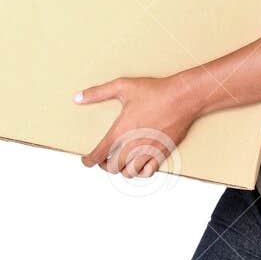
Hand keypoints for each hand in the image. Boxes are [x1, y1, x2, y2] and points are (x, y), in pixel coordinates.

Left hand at [76, 72, 200, 177]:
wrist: (183, 98)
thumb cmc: (154, 91)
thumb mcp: (122, 86)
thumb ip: (98, 93)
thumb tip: (77, 97)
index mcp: (120, 131)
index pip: (98, 154)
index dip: (88, 161)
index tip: (86, 160)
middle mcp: (133, 145)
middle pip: (112, 167)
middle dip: (105, 165)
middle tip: (104, 159)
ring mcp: (148, 151)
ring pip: (129, 173)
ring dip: (122, 169)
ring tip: (121, 162)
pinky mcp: (162, 153)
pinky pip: (147, 172)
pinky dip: (140, 172)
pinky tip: (138, 164)